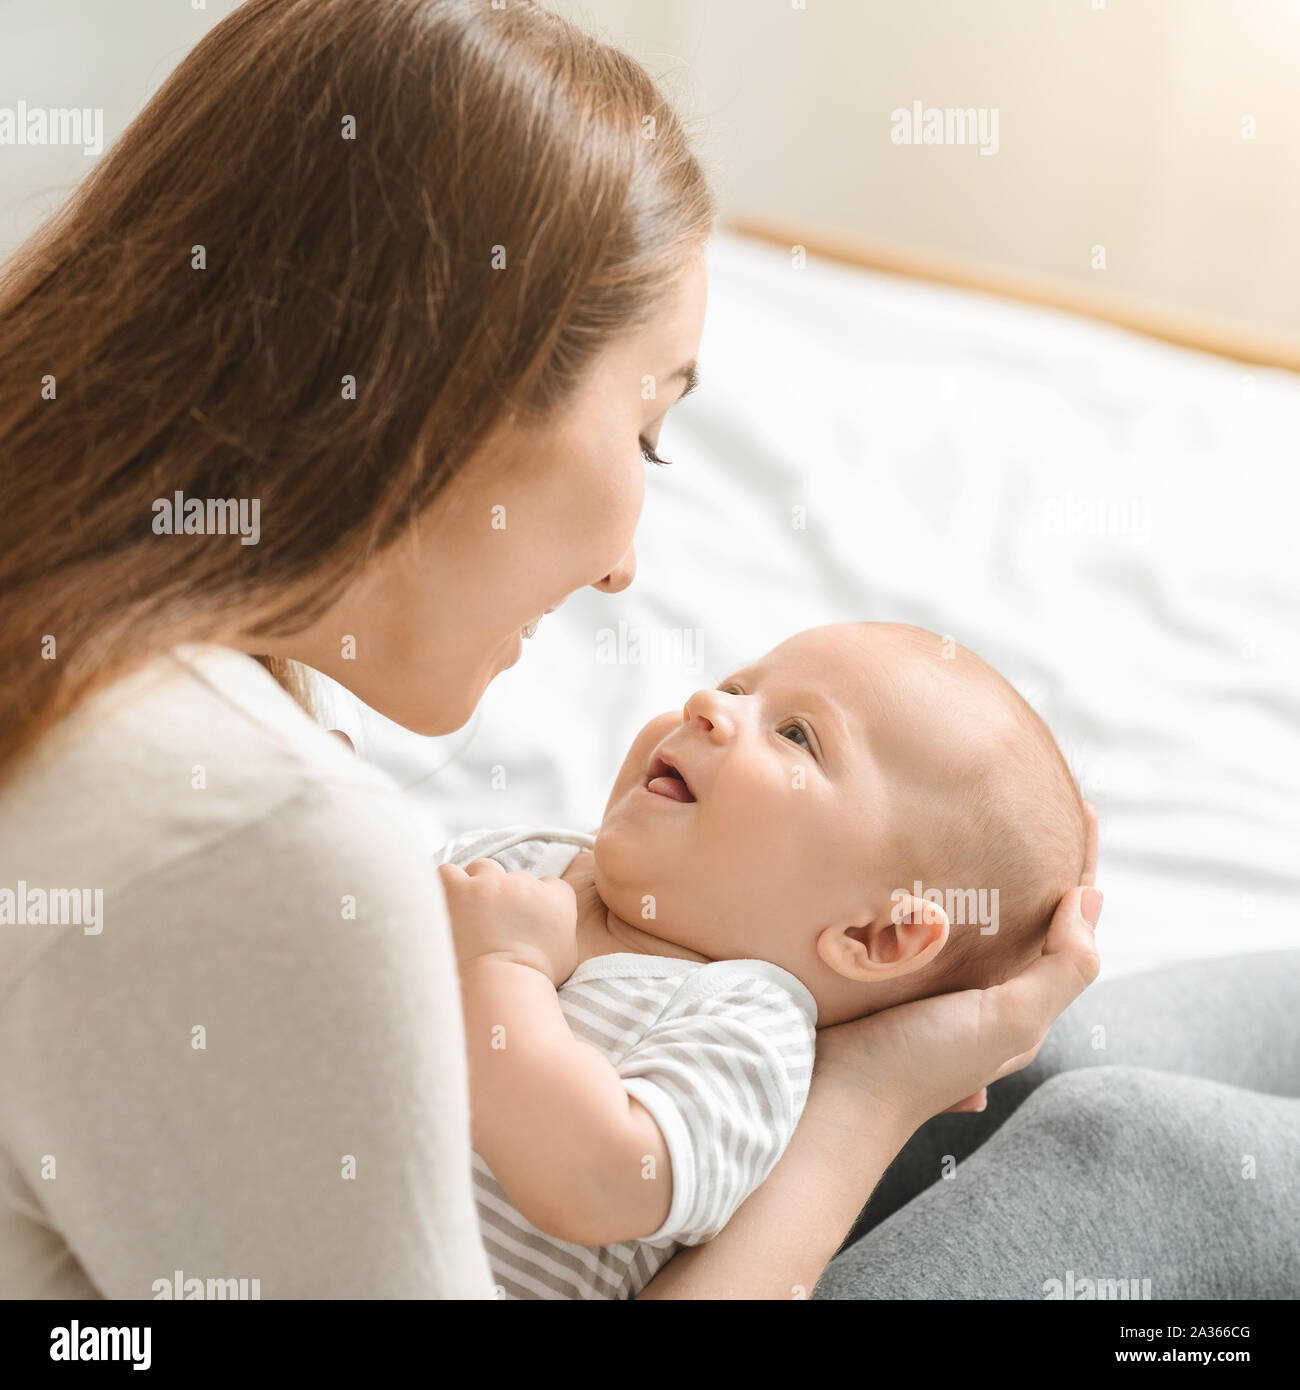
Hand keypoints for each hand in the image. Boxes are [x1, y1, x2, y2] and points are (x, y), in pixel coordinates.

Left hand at [437, 858, 578, 986]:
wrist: (500, 987)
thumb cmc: (535, 981)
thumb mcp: (566, 956)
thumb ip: (563, 931)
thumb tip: (554, 929)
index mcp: (555, 898)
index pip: (548, 885)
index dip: (534, 900)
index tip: (523, 919)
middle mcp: (524, 883)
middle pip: (513, 877)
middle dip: (504, 896)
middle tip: (492, 923)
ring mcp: (489, 883)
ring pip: (481, 869)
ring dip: (476, 886)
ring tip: (466, 913)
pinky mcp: (458, 889)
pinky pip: (447, 873)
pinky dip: (446, 886)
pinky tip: (444, 906)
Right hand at [819, 802, 1101, 1127]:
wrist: (828, 1097)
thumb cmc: (919, 1063)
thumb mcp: (1009, 1020)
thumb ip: (1061, 968)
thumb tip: (1088, 897)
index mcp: (1019, 1006)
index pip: (1069, 927)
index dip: (1082, 867)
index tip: (1084, 808)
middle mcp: (982, 995)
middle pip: (1024, 918)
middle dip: (1035, 866)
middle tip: (1030, 803)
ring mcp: (932, 984)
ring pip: (971, 917)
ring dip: (982, 873)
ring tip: (981, 821)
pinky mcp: (886, 972)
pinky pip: (919, 920)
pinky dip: (930, 889)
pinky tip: (918, 861)